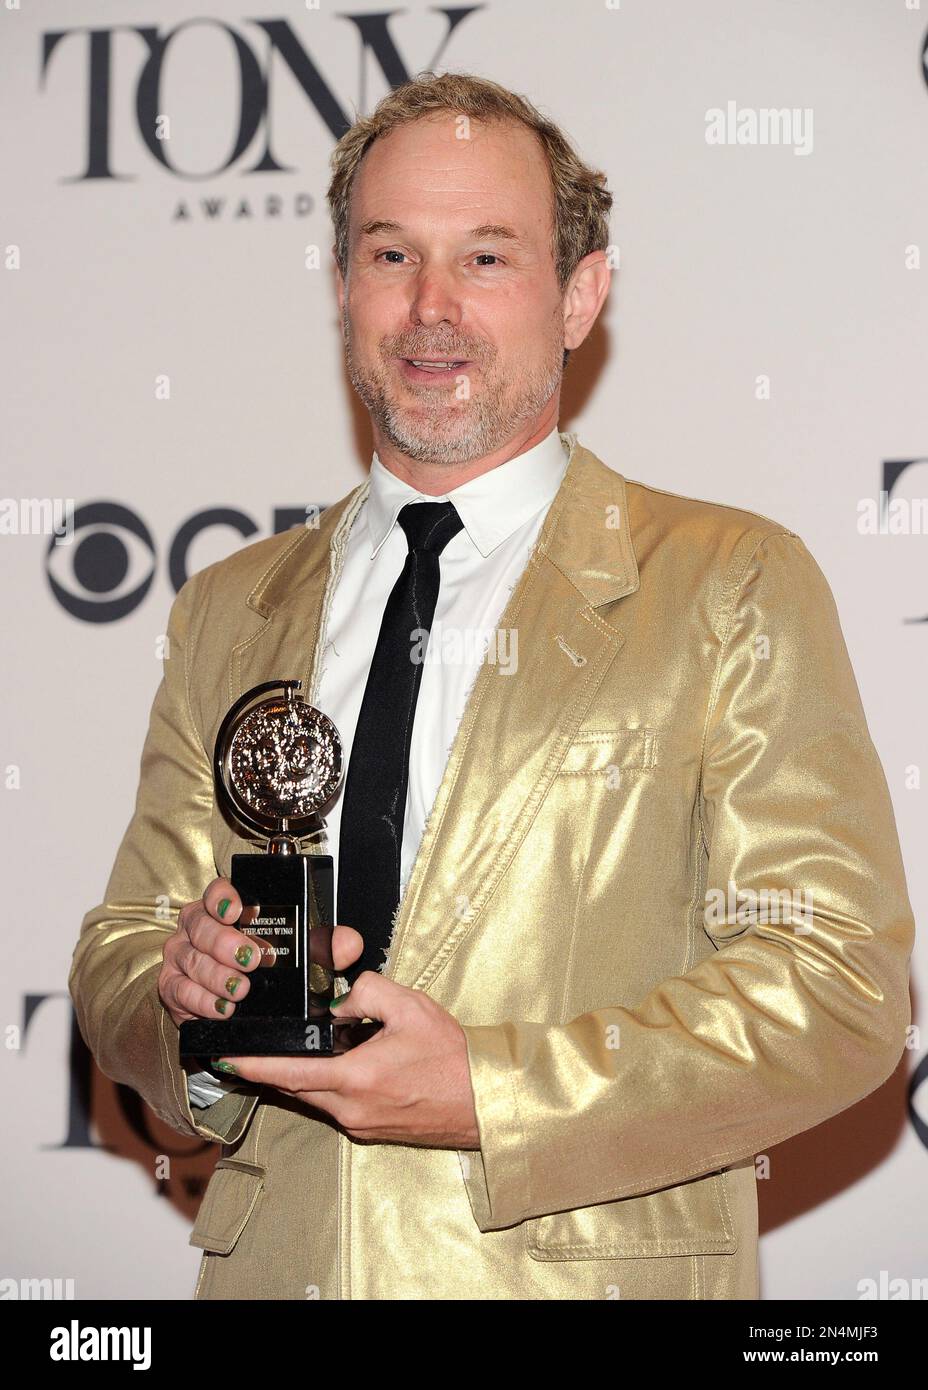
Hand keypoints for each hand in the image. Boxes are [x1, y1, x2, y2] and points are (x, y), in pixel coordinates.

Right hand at [158, 876, 363, 1027]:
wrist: (234, 1006)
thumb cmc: (264, 968)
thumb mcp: (298, 953)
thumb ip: (325, 945)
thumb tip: (349, 944)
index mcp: (223, 909)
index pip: (216, 891)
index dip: (223, 897)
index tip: (238, 910)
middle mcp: (196, 928)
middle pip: (201, 926)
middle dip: (225, 942)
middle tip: (250, 959)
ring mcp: (181, 956)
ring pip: (192, 960)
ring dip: (216, 976)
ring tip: (239, 989)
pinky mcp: (172, 987)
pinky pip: (180, 991)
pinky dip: (202, 1001)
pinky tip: (222, 1008)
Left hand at [215, 967, 479, 1149]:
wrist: (483, 1099)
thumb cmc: (452, 1058)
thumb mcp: (410, 1007)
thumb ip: (366, 991)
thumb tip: (338, 996)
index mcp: (355, 1078)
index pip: (287, 1073)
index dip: (251, 1066)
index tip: (224, 1059)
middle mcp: (350, 1109)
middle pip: (293, 1087)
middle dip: (270, 1068)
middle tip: (250, 1048)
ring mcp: (359, 1124)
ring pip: (312, 1097)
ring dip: (299, 1075)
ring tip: (292, 1051)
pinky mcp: (369, 1130)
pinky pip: (333, 1105)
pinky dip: (324, 1084)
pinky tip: (334, 1064)